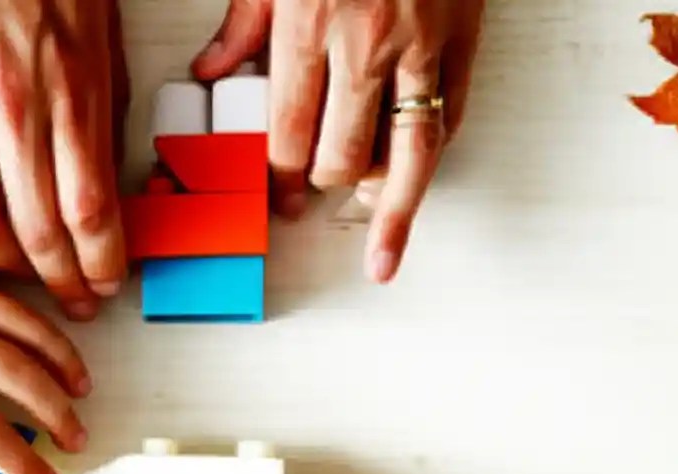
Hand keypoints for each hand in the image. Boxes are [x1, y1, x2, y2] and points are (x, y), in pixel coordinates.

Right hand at [0, 0, 130, 320]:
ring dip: (1, 272)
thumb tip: (108, 184)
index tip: (107, 284)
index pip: (89, 209)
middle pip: (36, 233)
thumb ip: (102, 111)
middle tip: (75, 299)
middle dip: (62, 281)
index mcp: (68, 89)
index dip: (101, 263)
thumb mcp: (98, 33)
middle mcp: (9, 109)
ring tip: (20, 283)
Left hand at [193, 0, 483, 283]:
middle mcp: (368, 44)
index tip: (270, 192)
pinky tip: (413, 180)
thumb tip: (212, 73)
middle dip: (316, 188)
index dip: (275, 176)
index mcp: (311, 23)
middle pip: (338, 155)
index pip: (286, 134)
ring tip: (381, 246)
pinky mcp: (465, 41)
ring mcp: (423, 47)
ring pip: (407, 154)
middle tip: (300, 205)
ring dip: (389, 208)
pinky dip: (431, 155)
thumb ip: (244, 22)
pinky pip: (450, 118)